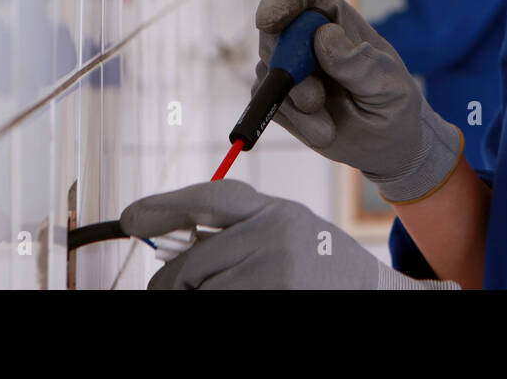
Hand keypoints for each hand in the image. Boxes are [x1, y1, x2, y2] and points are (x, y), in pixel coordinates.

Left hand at [119, 180, 458, 289]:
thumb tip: (172, 246)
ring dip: (205, 300)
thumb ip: (239, 232)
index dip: (165, 206)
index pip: (211, 199)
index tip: (131, 218)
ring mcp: (274, 273)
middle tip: (194, 291)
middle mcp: (275, 236)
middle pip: (192, 262)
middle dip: (181, 284)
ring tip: (248, 292)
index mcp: (279, 211)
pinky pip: (218, 307)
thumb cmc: (327, 270)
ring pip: (200, 293)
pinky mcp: (273, 299)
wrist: (376, 296)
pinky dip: (220, 308)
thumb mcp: (289, 234)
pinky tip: (254, 300)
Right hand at [254, 0, 463, 202]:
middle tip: (315, 101)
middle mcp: (307, 33)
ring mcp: (289, 63)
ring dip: (296, 103)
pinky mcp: (278, 94)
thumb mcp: (388, 87)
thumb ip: (359, 64)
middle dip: (287, 66)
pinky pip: (267, 101)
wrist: (386, 145)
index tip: (269, 20)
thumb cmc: (394, 104)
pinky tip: (322, 130)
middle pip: (275, 27)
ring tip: (329, 126)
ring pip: (268, 69)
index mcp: (338, 17)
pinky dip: (294, 121)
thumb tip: (324, 35)